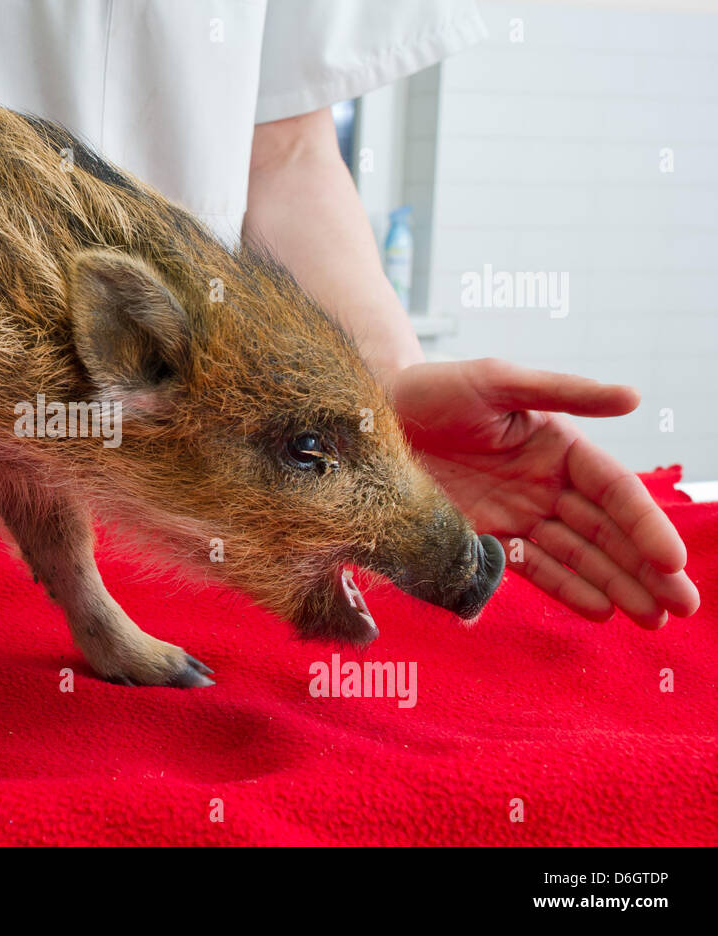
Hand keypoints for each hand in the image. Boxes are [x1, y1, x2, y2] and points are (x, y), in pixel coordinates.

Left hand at [388, 358, 699, 628]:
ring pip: (577, 556)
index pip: (615, 491)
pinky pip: (530, 567)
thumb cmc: (435, 389)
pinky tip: (600, 610)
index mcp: (559, 446)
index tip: (671, 560)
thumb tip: (634, 397)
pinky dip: (566, 588)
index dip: (644, 525)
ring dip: (616, 586)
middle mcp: (545, 485)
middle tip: (682, 608)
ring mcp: (516, 515)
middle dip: (646, 570)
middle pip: (606, 532)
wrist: (372, 418)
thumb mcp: (497, 381)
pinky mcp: (482, 537)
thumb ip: (562, 391)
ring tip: (651, 620)